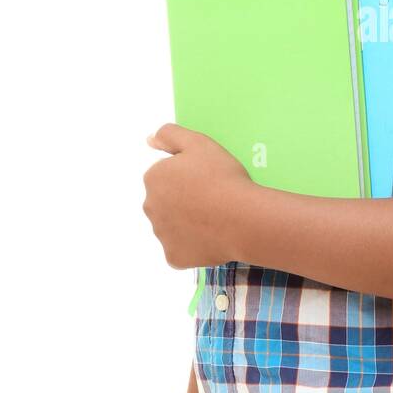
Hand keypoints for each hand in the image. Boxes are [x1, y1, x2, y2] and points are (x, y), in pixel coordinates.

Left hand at [142, 122, 251, 268]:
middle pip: (165, 202)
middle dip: (182, 201)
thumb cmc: (223, 177)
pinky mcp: (174, 257)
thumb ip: (170, 134)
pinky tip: (212, 237)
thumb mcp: (199, 143)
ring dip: (187, 223)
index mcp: (153, 178)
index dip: (187, 176)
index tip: (206, 178)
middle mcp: (150, 207)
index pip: (165, 176)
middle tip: (211, 199)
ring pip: (172, 227)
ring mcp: (161, 235)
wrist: (243, 218)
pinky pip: (181, 250)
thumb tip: (150, 139)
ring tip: (215, 218)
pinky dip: (193, 245)